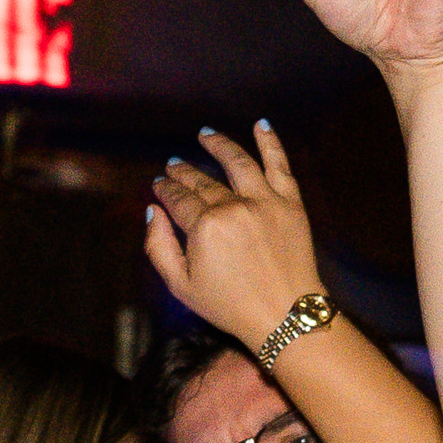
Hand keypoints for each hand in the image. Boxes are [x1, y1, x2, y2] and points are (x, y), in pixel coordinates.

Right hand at [145, 124, 334, 348]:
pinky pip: (279, 166)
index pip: (178, 199)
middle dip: (185, 172)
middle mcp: (233, 208)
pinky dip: (270, 144)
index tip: (160, 184)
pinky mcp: (290, 204)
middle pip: (203, 181)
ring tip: (206, 134)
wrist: (285, 317)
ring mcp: (264, 202)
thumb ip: (158, 247)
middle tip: (175, 164)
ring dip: (219, 145)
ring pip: (237, 163)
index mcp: (204, 227)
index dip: (166, 189)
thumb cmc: (230, 306)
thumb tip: (152, 211)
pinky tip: (260, 125)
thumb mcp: (181, 286)